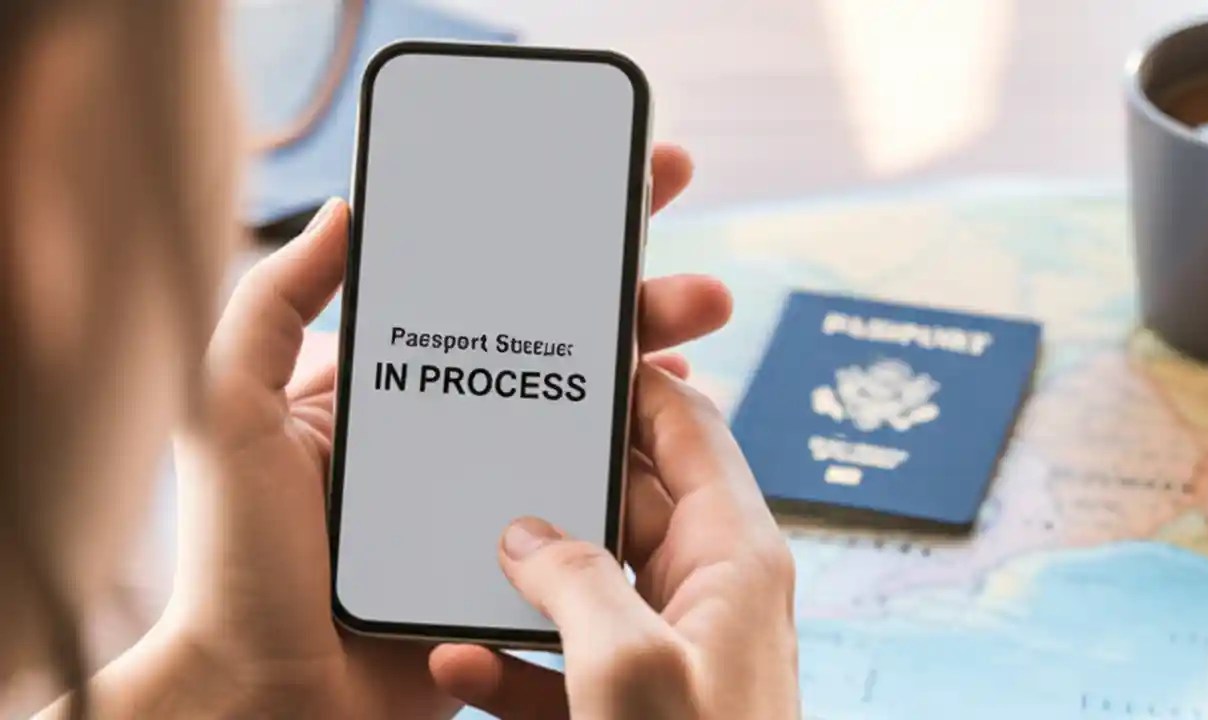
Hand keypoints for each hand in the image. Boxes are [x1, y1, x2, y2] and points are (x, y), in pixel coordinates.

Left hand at [75, 145, 730, 717]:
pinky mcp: (520, 547)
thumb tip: (343, 213)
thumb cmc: (236, 567)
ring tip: (699, 323)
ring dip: (650, 359)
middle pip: (556, 340)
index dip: (551, 235)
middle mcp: (451, 423)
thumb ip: (271, 307)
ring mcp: (491, 484)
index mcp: (393, 384)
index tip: (613, 188)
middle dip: (631, 294)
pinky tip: (675, 414)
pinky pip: (592, 486)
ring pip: (587, 406)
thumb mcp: (231, 413)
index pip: (483, 287)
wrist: (275, 696)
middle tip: (687, 275)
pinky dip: (641, 448)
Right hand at [429, 364, 799, 718]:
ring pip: (589, 584)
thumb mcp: (628, 666)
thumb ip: (576, 581)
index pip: (688, 427)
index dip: (635, 380)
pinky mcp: (637, 706)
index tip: (569, 349)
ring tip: (459, 557)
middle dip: (558, 477)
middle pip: (628, 497)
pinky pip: (567, 661)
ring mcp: (674, 649)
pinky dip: (514, 658)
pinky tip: (461, 658)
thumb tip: (525, 534)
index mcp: (733, 556)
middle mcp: (710, 591)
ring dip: (524, 580)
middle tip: (486, 445)